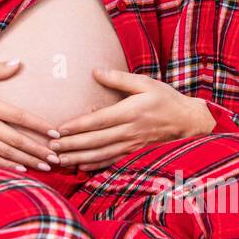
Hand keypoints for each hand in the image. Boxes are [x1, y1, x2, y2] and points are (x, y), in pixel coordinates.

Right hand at [0, 58, 62, 171]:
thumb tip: (19, 63)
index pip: (19, 116)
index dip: (39, 126)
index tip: (55, 133)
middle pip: (16, 139)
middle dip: (38, 149)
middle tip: (58, 157)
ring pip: (5, 152)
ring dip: (27, 160)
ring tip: (46, 166)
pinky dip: (6, 165)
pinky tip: (20, 169)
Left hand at [51, 68, 215, 170]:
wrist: (188, 121)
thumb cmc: (165, 99)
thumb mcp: (145, 83)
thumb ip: (119, 79)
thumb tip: (96, 72)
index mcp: (130, 112)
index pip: (98, 121)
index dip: (77, 126)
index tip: (58, 130)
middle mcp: (129, 131)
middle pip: (95, 141)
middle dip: (71, 145)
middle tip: (51, 147)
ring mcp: (132, 145)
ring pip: (100, 154)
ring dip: (78, 158)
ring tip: (59, 160)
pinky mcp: (134, 152)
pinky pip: (111, 161)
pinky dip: (94, 165)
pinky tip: (79, 166)